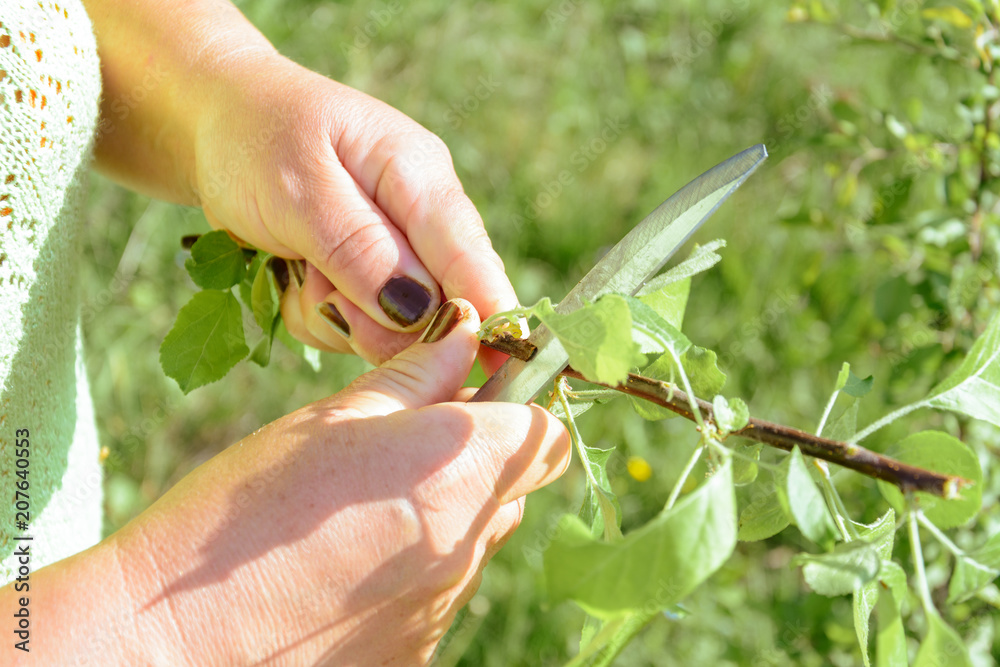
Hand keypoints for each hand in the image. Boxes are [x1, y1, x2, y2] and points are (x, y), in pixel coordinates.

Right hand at [102, 300, 568, 664]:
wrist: (175, 645)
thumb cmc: (242, 516)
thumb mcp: (329, 420)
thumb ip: (415, 378)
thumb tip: (467, 336)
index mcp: (458, 472)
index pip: (547, 431)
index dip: (525, 402)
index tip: (483, 388)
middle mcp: (470, 546)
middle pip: (516, 484)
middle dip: (483, 453)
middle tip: (407, 435)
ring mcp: (447, 606)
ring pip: (477, 536)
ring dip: (446, 507)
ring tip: (361, 503)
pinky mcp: (420, 648)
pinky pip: (440, 589)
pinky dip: (414, 563)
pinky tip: (348, 558)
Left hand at [192, 54, 516, 367]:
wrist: (209, 121)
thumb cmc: (255, 138)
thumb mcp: (299, 189)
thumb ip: (361, 251)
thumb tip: (424, 313)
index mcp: (420, 177)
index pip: (471, 258)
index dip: (493, 316)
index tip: (506, 365)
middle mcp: (419, 220)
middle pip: (436, 307)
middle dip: (376, 319)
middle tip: (316, 287)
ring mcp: (392, 253)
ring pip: (391, 327)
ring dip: (336, 315)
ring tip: (293, 267)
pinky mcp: (364, 279)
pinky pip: (354, 327)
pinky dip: (316, 314)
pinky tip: (287, 275)